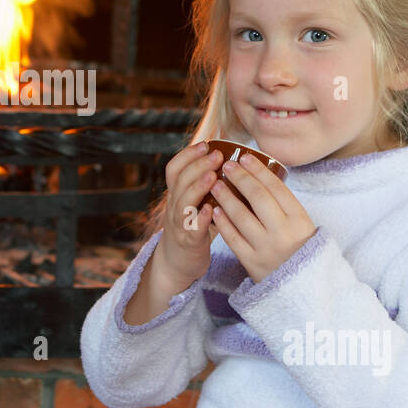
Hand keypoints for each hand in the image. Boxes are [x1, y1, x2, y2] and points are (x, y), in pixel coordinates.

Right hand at [155, 142, 225, 287]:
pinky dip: (200, 218)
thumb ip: (205, 187)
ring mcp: (179, 224)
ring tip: (213, 176)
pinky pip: (191, 227)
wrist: (177, 263)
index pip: (174, 169)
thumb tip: (232, 162)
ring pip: (183, 202)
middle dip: (198, 165)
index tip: (206, 144)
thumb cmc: (193, 228)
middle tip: (217, 155)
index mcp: (177, 195)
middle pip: (179, 181)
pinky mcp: (188, 241)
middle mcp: (174, 206)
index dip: (187, 155)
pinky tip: (211, 209)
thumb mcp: (193, 203)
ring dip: (198, 187)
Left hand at [208, 151, 316, 283]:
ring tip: (215, 183)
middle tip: (227, 165)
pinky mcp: (252, 263)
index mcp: (300, 220)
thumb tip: (260, 175)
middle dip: (240, 178)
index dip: (259, 171)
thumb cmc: (300, 249)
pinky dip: (223, 222)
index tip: (245, 157)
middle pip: (258, 198)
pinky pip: (233, 238)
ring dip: (226, 197)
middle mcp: (284, 233)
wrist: (303, 288)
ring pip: (242, 216)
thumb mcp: (302, 226)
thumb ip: (285, 206)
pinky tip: (215, 209)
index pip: (277, 188)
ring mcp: (266, 249)